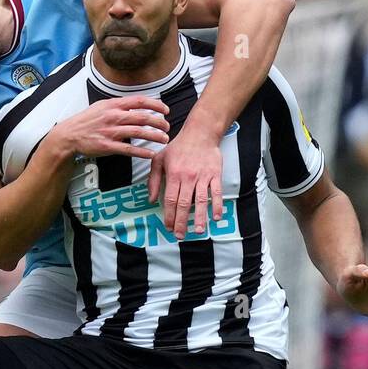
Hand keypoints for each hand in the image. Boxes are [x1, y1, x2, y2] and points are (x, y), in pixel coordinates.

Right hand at [50, 95, 168, 163]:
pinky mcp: (107, 146)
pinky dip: (141, 152)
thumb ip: (119, 106)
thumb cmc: (87, 120)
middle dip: (158, 122)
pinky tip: (151, 154)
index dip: (156, 105)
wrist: (70, 134)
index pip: (140, 101)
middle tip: (167, 127)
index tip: (165, 110)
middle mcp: (114, 116)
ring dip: (154, 136)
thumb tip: (136, 105)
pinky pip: (128, 149)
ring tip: (165, 139)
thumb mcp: (102, 106)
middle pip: (142, 117)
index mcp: (114, 105)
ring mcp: (111, 132)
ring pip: (138, 132)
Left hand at [147, 114, 222, 238]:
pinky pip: (216, 192)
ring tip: (198, 231)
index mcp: (174, 174)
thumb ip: (153, 179)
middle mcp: (188, 177)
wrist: (200, 132)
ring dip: (199, 217)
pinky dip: (217, 205)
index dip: (169, 215)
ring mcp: (203, 176)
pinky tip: (216, 217)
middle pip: (184, 203)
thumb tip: (151, 199)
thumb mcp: (159, 159)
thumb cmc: (178, 147)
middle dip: (181, 221)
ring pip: (200, 200)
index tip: (168, 227)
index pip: (170, 199)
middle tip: (180, 235)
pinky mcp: (215, 174)